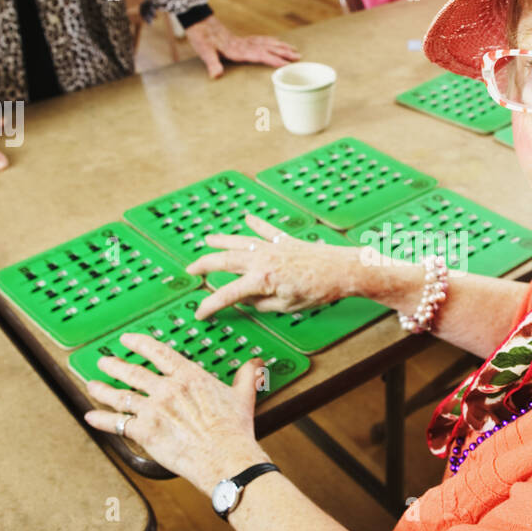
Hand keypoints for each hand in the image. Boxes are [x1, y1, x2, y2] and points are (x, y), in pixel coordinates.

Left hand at [84, 333, 265, 491]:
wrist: (226, 457)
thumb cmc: (235, 430)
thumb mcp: (243, 396)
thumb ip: (245, 377)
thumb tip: (256, 364)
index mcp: (188, 376)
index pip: (157, 352)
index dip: (139, 344)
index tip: (127, 340)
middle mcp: (167, 389)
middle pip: (133, 372)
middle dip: (115, 366)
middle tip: (105, 362)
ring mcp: (154, 410)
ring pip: (120, 396)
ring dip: (103, 390)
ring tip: (93, 385)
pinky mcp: (145, 433)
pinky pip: (118, 424)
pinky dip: (102, 420)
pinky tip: (91, 417)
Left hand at [184, 14, 298, 78]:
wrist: (197, 20)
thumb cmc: (201, 37)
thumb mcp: (204, 51)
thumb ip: (212, 63)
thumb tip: (216, 75)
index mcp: (238, 49)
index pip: (260, 54)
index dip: (274, 59)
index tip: (287, 64)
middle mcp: (244, 44)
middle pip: (268, 48)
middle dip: (284, 52)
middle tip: (298, 57)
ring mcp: (243, 41)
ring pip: (267, 43)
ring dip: (281, 46)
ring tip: (294, 50)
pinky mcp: (241, 39)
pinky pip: (261, 40)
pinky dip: (271, 41)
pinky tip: (276, 42)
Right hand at [186, 212, 359, 319]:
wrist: (341, 269)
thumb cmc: (318, 290)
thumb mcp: (287, 306)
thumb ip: (263, 303)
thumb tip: (248, 299)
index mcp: (261, 279)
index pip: (227, 294)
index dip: (211, 305)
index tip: (199, 313)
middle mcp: (262, 259)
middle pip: (225, 260)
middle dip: (204, 265)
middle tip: (190, 270)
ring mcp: (273, 247)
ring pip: (240, 241)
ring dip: (222, 240)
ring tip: (208, 239)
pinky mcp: (286, 241)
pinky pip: (267, 231)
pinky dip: (257, 224)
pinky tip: (248, 218)